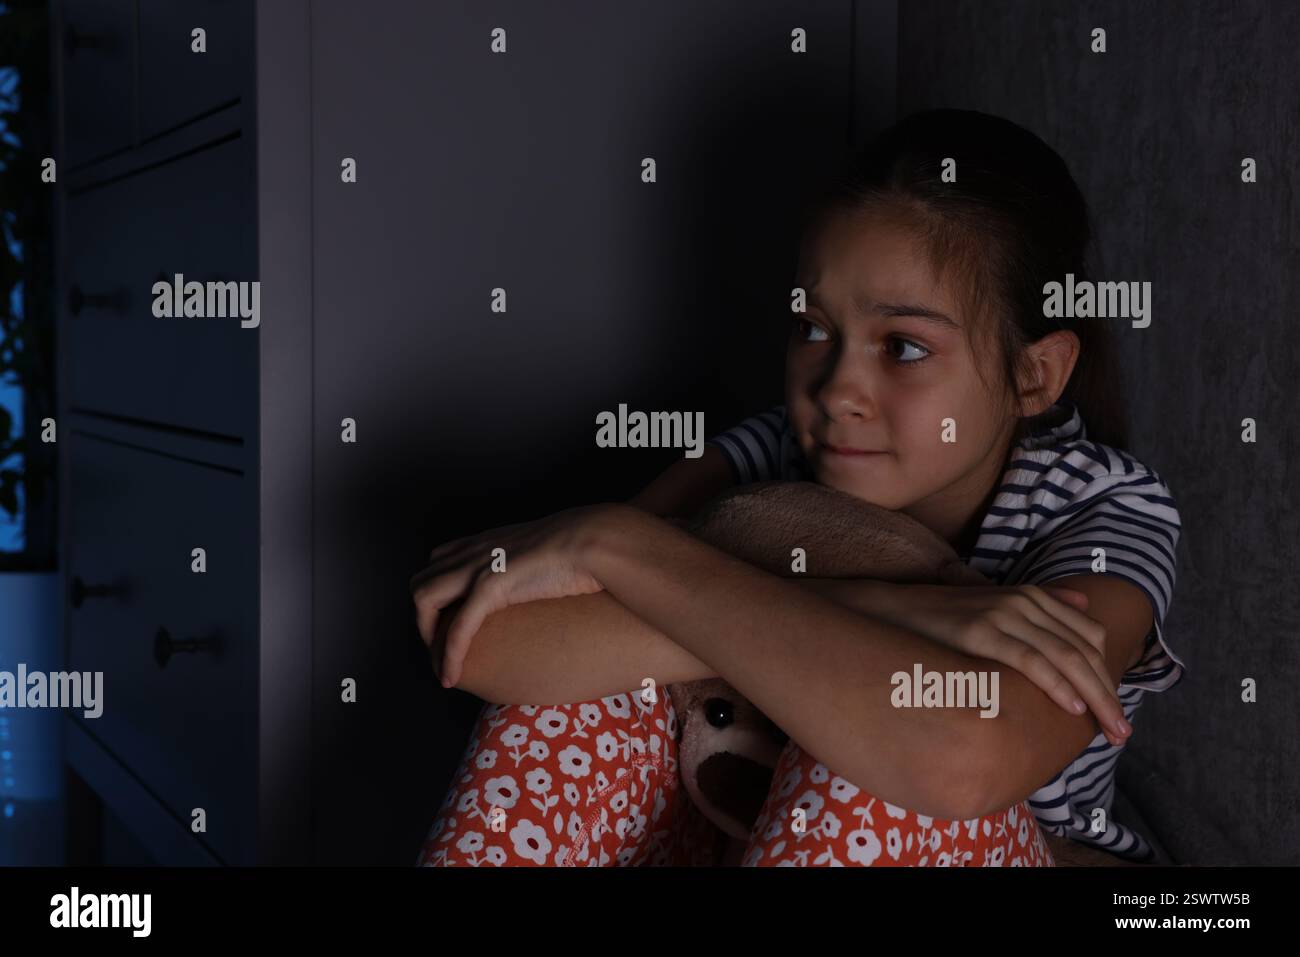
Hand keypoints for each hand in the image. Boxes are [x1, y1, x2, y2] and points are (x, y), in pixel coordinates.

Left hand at [410, 504, 621, 687]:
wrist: (594, 541)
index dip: (435, 594)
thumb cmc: (581, 549)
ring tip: (442, 663)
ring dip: (426, 635)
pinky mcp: (491, 587)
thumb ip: (527, 563)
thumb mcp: (543, 551)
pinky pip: (456, 628)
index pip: (436, 561)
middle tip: (441, 648)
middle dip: (423, 618)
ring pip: (424, 599)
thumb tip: (538, 580)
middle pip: (421, 580)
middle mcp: (474, 551)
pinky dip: (448, 655)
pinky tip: (451, 677)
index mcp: (484, 542)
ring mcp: (479, 567)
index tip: (445, 622)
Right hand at [860, 581, 1128, 745]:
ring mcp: (1002, 615)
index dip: (1109, 675)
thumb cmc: (941, 618)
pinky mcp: (981, 632)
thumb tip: (1084, 604)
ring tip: (1110, 730)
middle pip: (1083, 650)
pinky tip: (1073, 708)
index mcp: (1030, 597)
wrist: (889, 612)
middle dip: (1109, 694)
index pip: (1088, 637)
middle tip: (1123, 732)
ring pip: (1066, 657)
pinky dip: (1058, 684)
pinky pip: (1031, 660)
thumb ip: (1040, 604)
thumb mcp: (994, 605)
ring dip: (1095, 697)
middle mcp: (1022, 602)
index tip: (1117, 711)